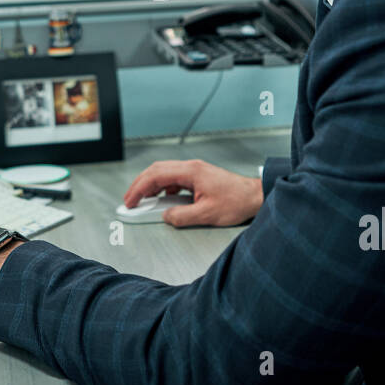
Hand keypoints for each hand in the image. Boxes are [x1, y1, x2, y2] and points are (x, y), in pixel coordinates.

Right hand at [123, 159, 262, 227]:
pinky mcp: (198, 177)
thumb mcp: (207, 214)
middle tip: (130, 201)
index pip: (156, 175)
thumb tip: (165, 216)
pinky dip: (163, 188)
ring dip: (151, 186)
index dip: (139, 189)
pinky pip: (174, 179)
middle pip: (156, 170)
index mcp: (191, 172)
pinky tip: (162, 200)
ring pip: (164, 173)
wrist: (254, 197)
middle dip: (140, 185)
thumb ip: (182, 216)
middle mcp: (191, 168)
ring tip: (143, 202)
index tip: (130, 201)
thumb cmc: (237, 201)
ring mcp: (195, 171)